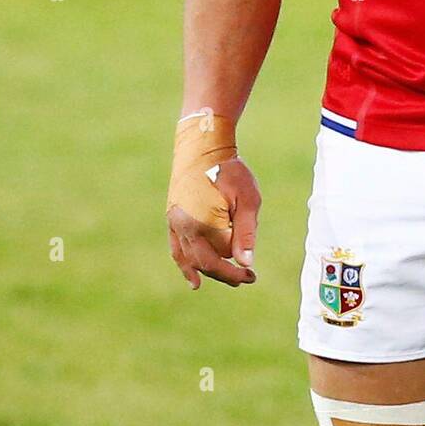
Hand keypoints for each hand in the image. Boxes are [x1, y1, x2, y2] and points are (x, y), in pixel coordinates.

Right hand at [167, 157, 260, 289]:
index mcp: (200, 225)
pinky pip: (176, 247)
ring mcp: (174, 222)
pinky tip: (192, 278)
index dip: (234, 272)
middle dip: (224, 273)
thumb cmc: (229, 170)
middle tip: (246, 278)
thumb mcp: (247, 199)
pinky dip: (184, 264)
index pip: (217, 261)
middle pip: (202, 263)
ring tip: (225, 280)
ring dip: (206, 271)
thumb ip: (245, 232)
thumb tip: (246, 263)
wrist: (203, 145)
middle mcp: (182, 227)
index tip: (252, 276)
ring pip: (188, 258)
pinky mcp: (173, 216)